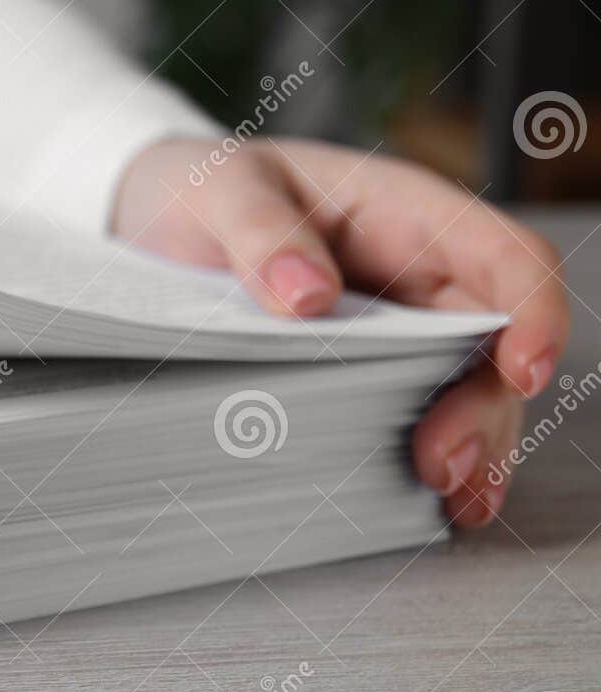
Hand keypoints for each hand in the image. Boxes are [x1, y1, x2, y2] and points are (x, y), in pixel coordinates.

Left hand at [111, 136, 569, 527]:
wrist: (157, 215)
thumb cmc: (206, 189)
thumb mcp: (221, 190)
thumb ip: (261, 232)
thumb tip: (308, 294)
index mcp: (404, 213)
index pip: (506, 256)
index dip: (534, 312)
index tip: (523, 369)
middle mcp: (419, 276)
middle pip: (496, 342)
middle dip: (486, 406)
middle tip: (441, 462)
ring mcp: (401, 328)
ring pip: (469, 390)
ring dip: (471, 444)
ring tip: (446, 498)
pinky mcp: (371, 370)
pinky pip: (421, 412)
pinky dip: (435, 457)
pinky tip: (433, 503)